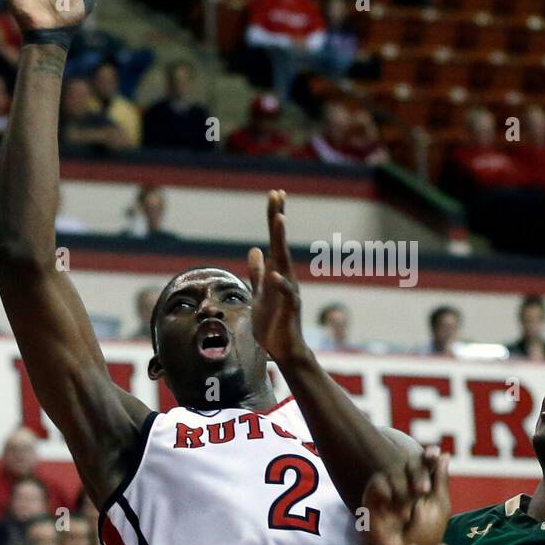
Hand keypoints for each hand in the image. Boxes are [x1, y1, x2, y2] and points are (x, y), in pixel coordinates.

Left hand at [248, 190, 305, 364]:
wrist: (284, 350)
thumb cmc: (273, 323)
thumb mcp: (260, 294)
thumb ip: (257, 273)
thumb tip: (255, 251)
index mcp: (276, 272)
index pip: (274, 240)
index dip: (274, 218)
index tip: (275, 194)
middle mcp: (285, 277)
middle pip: (280, 243)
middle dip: (277, 218)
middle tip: (277, 194)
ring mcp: (288, 291)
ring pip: (284, 262)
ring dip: (281, 240)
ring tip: (279, 220)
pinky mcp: (289, 309)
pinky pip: (285, 293)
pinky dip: (280, 283)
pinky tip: (275, 272)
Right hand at [360, 448, 448, 544]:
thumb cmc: (426, 536)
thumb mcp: (439, 507)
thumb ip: (440, 480)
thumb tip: (443, 454)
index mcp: (423, 490)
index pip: (424, 464)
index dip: (428, 456)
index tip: (433, 452)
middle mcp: (405, 489)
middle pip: (409, 464)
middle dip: (418, 473)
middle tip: (422, 491)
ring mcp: (388, 494)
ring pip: (393, 472)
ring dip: (404, 490)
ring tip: (407, 515)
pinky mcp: (372, 500)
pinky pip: (378, 482)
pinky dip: (387, 492)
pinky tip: (391, 508)